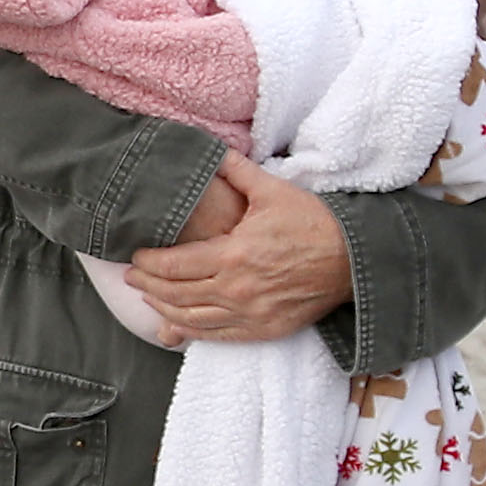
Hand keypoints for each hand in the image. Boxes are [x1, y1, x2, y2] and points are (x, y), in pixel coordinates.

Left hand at [126, 154, 350, 344]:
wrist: (353, 260)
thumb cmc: (314, 223)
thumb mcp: (272, 191)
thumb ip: (236, 172)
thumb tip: (211, 149)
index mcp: (233, 254)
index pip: (174, 265)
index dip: (148, 262)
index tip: (135, 256)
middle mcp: (236, 290)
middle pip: (175, 293)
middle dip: (147, 284)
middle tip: (131, 276)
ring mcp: (249, 314)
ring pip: (190, 319)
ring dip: (163, 308)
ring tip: (147, 297)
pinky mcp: (264, 330)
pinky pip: (216, 336)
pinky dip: (190, 332)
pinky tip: (175, 325)